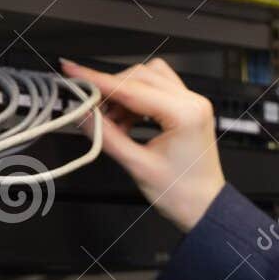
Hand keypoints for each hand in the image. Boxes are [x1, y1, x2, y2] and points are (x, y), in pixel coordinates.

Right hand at [59, 56, 225, 232]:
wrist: (204, 208)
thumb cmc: (182, 193)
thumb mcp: (137, 165)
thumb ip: (106, 136)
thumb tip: (84, 114)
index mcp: (185, 114)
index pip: (132, 88)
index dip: (97, 79)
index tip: (74, 72)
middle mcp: (193, 102)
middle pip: (140, 76)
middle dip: (111, 90)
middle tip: (91, 109)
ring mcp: (192, 103)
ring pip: (148, 78)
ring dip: (124, 94)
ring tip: (111, 121)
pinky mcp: (187, 108)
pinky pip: (156, 90)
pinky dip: (136, 100)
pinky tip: (125, 121)